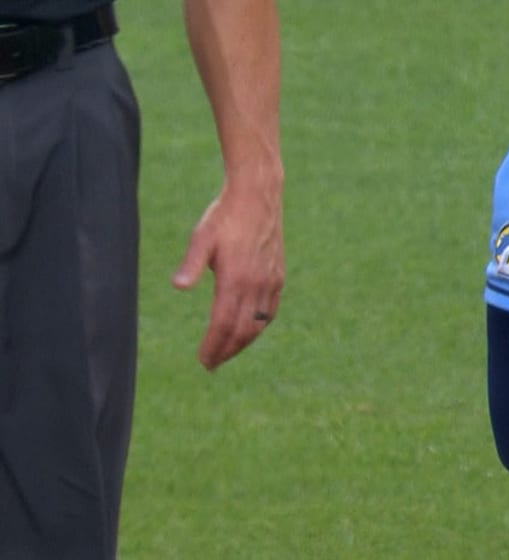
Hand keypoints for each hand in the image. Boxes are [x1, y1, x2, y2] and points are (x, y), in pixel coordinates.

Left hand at [172, 178, 284, 369]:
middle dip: (227, 351)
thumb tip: (178, 286)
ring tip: (227, 352)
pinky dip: (259, 326)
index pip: (223, 324)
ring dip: (243, 342)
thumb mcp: (201, 237)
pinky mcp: (278, 275)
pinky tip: (249, 329)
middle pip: (243, 330)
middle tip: (210, 364)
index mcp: (236, 278)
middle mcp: (257, 284)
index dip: (213, 345)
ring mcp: (270, 281)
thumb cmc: (224, 216)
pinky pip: (270, 311)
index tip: (203, 360)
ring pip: (259, 324)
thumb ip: (191, 264)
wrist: (258, 196)